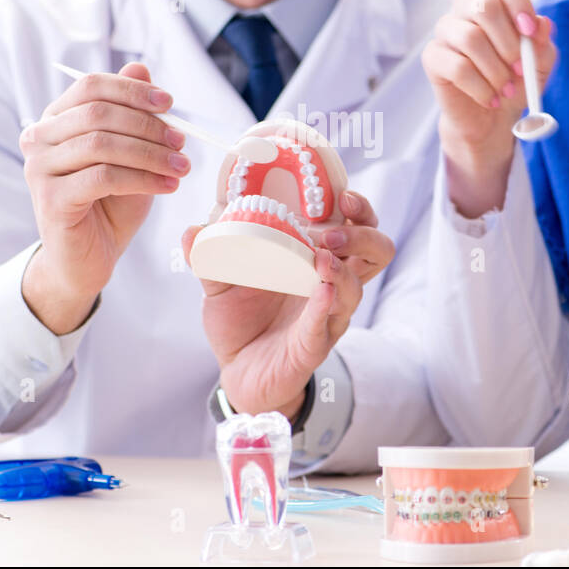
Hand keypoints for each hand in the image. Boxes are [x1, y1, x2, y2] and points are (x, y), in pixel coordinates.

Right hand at [19, 61, 188, 332]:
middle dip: (148, 125)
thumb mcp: (130, 153)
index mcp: (55, 119)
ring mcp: (40, 169)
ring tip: (181, 167)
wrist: (87, 259)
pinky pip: (103, 177)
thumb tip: (140, 67)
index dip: (132, 90)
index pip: (91, 87)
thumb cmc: (109, 204)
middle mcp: (39, 138)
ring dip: (151, 153)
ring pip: (102, 144)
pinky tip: (167, 186)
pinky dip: (143, 179)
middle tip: (182, 142)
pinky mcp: (50, 199)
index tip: (169, 103)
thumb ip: (132, 113)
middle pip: (98, 114)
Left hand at [182, 189, 393, 417]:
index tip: (341, 196)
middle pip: (377, 252)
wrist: (236, 371)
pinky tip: (320, 289)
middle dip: (362, 234)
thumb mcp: (220, 283)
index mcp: (317, 261)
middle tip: (331, 232)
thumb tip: (192, 230)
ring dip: (343, 269)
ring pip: (356, 288)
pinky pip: (326, 323)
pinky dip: (325, 304)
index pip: (357, 227)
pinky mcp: (313, 345)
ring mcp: (327, 316)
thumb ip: (207, 257)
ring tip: (322, 257)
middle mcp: (332, 285)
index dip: (358, 209)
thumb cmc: (240, 320)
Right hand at [421, 0, 555, 215]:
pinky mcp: (432, 58)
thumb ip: (542, 42)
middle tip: (521, 68)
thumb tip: (542, 23)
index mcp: (494, 0)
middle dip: (509, 42)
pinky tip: (490, 99)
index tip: (530, 30)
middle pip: (486, 6)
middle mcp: (466, 8)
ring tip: (506, 89)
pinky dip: (481, 88)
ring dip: (496, 70)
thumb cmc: (516, 81)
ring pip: (471, 38)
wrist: (492, 117)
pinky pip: (457, 67)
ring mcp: (446, 31)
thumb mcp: (540, 62)